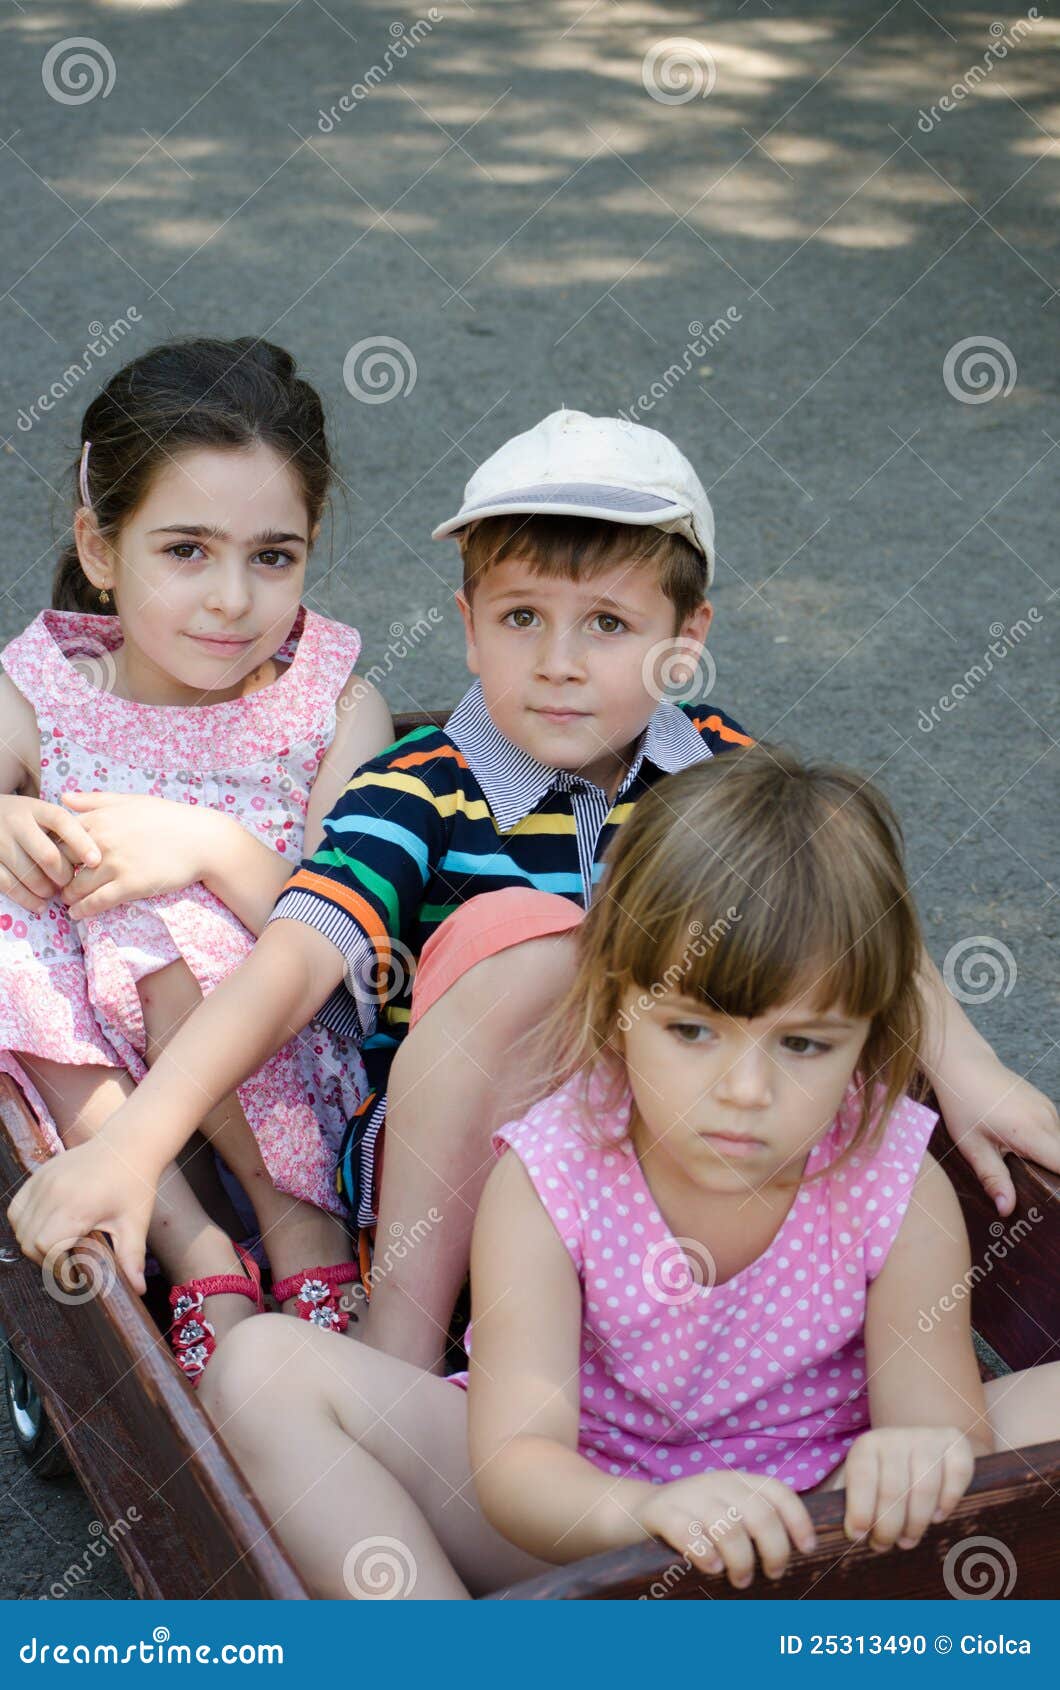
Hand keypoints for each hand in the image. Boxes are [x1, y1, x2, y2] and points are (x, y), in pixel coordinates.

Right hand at [0, 793, 100, 913]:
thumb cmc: (24, 819)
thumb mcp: (41, 812)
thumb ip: (66, 825)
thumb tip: (96, 853)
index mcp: (36, 809)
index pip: (63, 823)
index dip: (81, 843)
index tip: (96, 861)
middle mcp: (17, 822)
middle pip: (48, 855)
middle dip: (63, 874)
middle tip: (70, 883)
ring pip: (30, 873)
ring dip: (47, 889)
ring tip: (54, 893)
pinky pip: (9, 885)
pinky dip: (27, 899)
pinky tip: (39, 905)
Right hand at [6, 1122, 155, 1295]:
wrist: (129, 1143)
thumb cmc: (134, 1184)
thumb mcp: (136, 1223)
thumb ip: (131, 1258)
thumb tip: (140, 1290)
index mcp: (77, 1206)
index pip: (46, 1247)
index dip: (56, 1267)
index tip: (73, 1276)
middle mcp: (53, 1192)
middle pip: (29, 1240)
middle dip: (44, 1259)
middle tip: (68, 1262)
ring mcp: (43, 1181)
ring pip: (19, 1224)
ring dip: (33, 1241)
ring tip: (58, 1245)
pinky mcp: (39, 1174)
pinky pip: (18, 1206)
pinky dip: (25, 1223)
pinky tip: (47, 1227)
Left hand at [59, 792, 228, 918]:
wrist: (201, 840)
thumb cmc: (167, 817)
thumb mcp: (130, 801)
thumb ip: (94, 800)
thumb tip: (64, 797)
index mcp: (100, 819)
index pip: (58, 837)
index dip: (50, 851)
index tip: (50, 861)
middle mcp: (103, 841)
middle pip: (61, 864)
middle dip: (54, 876)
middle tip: (52, 885)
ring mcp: (116, 864)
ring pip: (76, 887)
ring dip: (66, 896)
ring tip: (64, 901)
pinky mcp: (130, 885)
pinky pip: (96, 902)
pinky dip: (82, 910)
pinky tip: (76, 913)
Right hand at [632, 1469, 815, 1587]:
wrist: (633, 1513)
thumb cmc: (693, 1523)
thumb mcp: (726, 1514)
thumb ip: (754, 1525)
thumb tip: (798, 1557)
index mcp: (738, 1482)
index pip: (778, 1492)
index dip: (798, 1520)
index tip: (807, 1549)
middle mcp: (716, 1483)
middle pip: (759, 1515)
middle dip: (773, 1550)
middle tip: (772, 1574)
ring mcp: (686, 1495)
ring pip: (727, 1527)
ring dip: (741, 1559)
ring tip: (740, 1579)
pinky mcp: (660, 1511)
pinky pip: (686, 1531)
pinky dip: (703, 1553)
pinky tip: (711, 1568)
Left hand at [842, 1427, 974, 1550]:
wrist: (921, 1443)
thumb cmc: (884, 1475)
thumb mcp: (860, 1481)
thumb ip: (846, 1503)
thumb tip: (830, 1533)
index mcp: (867, 1445)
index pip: (862, 1478)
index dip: (860, 1510)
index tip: (857, 1536)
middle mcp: (897, 1437)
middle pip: (894, 1489)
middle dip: (887, 1526)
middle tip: (884, 1546)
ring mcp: (928, 1439)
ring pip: (925, 1487)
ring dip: (916, 1522)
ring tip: (907, 1540)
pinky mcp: (956, 1444)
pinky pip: (956, 1474)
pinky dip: (948, 1501)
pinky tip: (936, 1517)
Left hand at [936, 1057, 1059, 1214]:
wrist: (963, 1065)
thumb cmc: (963, 1104)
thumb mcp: (973, 1146)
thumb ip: (994, 1179)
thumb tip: (1006, 1209)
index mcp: (1032, 1132)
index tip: (1053, 1197)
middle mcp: (1048, 1119)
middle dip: (1055, 1177)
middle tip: (1029, 1186)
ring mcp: (1049, 1109)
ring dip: (1051, 1161)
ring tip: (1022, 1169)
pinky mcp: (1045, 1104)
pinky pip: (1056, 1132)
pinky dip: (1047, 1146)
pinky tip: (1024, 1152)